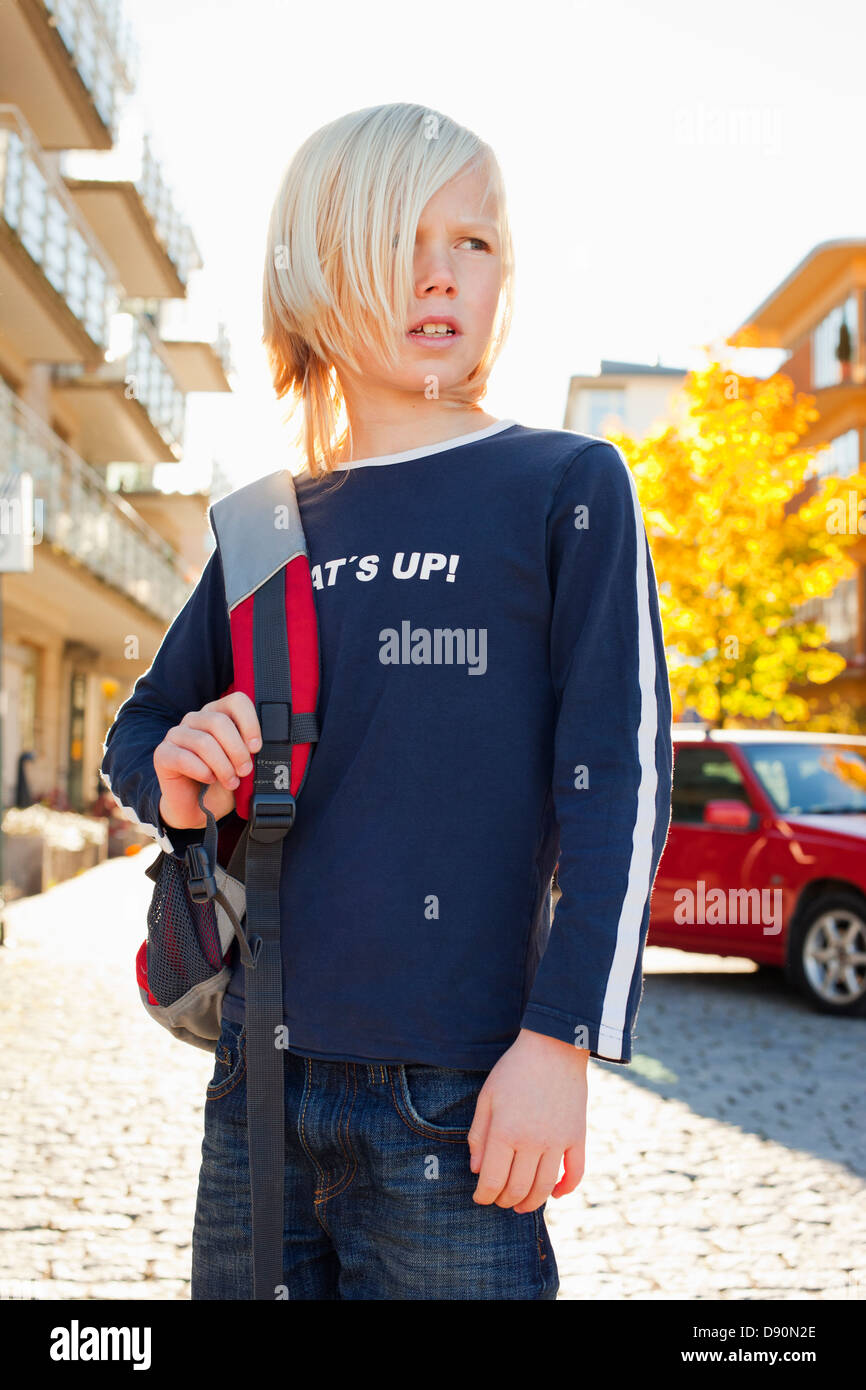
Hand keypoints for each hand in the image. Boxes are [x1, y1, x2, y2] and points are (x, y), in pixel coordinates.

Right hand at [154, 692, 261, 829]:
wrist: (199, 808)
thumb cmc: (222, 782)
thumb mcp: (242, 764)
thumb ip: (251, 751)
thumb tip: (264, 748)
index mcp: (218, 714)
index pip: (236, 701)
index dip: (250, 723)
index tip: (256, 748)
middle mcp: (196, 719)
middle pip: (219, 722)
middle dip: (237, 750)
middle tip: (245, 771)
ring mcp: (176, 735)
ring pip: (204, 742)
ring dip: (222, 766)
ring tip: (231, 782)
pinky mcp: (163, 754)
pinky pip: (184, 757)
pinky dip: (202, 771)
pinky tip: (209, 779)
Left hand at [467, 1028, 587, 1213]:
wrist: (553, 1046)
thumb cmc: (514, 1070)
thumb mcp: (487, 1097)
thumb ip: (479, 1135)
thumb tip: (477, 1170)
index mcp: (506, 1131)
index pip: (492, 1180)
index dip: (484, 1195)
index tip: (480, 1197)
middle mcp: (533, 1141)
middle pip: (518, 1188)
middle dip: (504, 1201)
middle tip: (498, 1200)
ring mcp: (558, 1141)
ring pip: (545, 1187)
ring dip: (532, 1203)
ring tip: (521, 1205)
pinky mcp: (578, 1136)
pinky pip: (576, 1173)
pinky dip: (566, 1189)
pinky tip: (555, 1194)